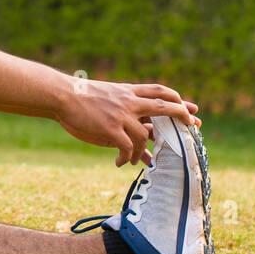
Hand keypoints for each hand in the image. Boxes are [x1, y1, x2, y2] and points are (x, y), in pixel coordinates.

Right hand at [55, 79, 200, 166]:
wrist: (61, 96)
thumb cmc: (78, 97)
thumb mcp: (104, 95)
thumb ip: (118, 105)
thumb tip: (125, 118)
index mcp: (127, 92)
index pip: (159, 90)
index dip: (176, 98)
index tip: (189, 106)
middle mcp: (128, 102)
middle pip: (163, 106)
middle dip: (181, 115)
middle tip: (193, 126)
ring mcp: (121, 115)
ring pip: (145, 134)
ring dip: (145, 150)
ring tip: (138, 160)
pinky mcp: (110, 129)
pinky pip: (128, 147)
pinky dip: (129, 157)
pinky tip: (122, 162)